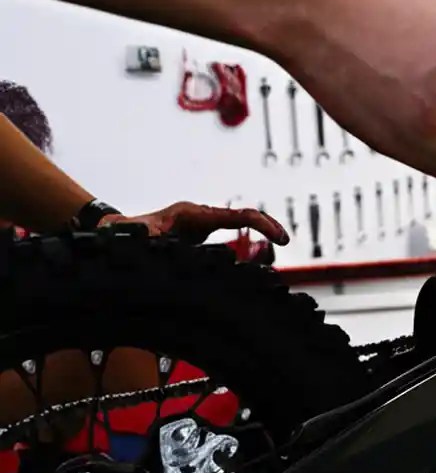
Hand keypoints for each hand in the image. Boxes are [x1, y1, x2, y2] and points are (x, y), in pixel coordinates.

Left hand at [101, 202, 288, 244]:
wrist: (113, 233)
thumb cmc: (123, 234)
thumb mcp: (135, 237)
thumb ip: (148, 240)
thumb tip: (160, 244)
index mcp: (191, 214)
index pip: (234, 215)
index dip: (259, 223)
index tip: (279, 237)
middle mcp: (200, 216)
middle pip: (242, 216)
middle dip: (266, 226)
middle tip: (284, 240)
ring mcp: (202, 224)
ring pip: (239, 225)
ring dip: (259, 234)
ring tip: (278, 245)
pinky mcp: (201, 235)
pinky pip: (231, 235)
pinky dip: (247, 243)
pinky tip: (258, 258)